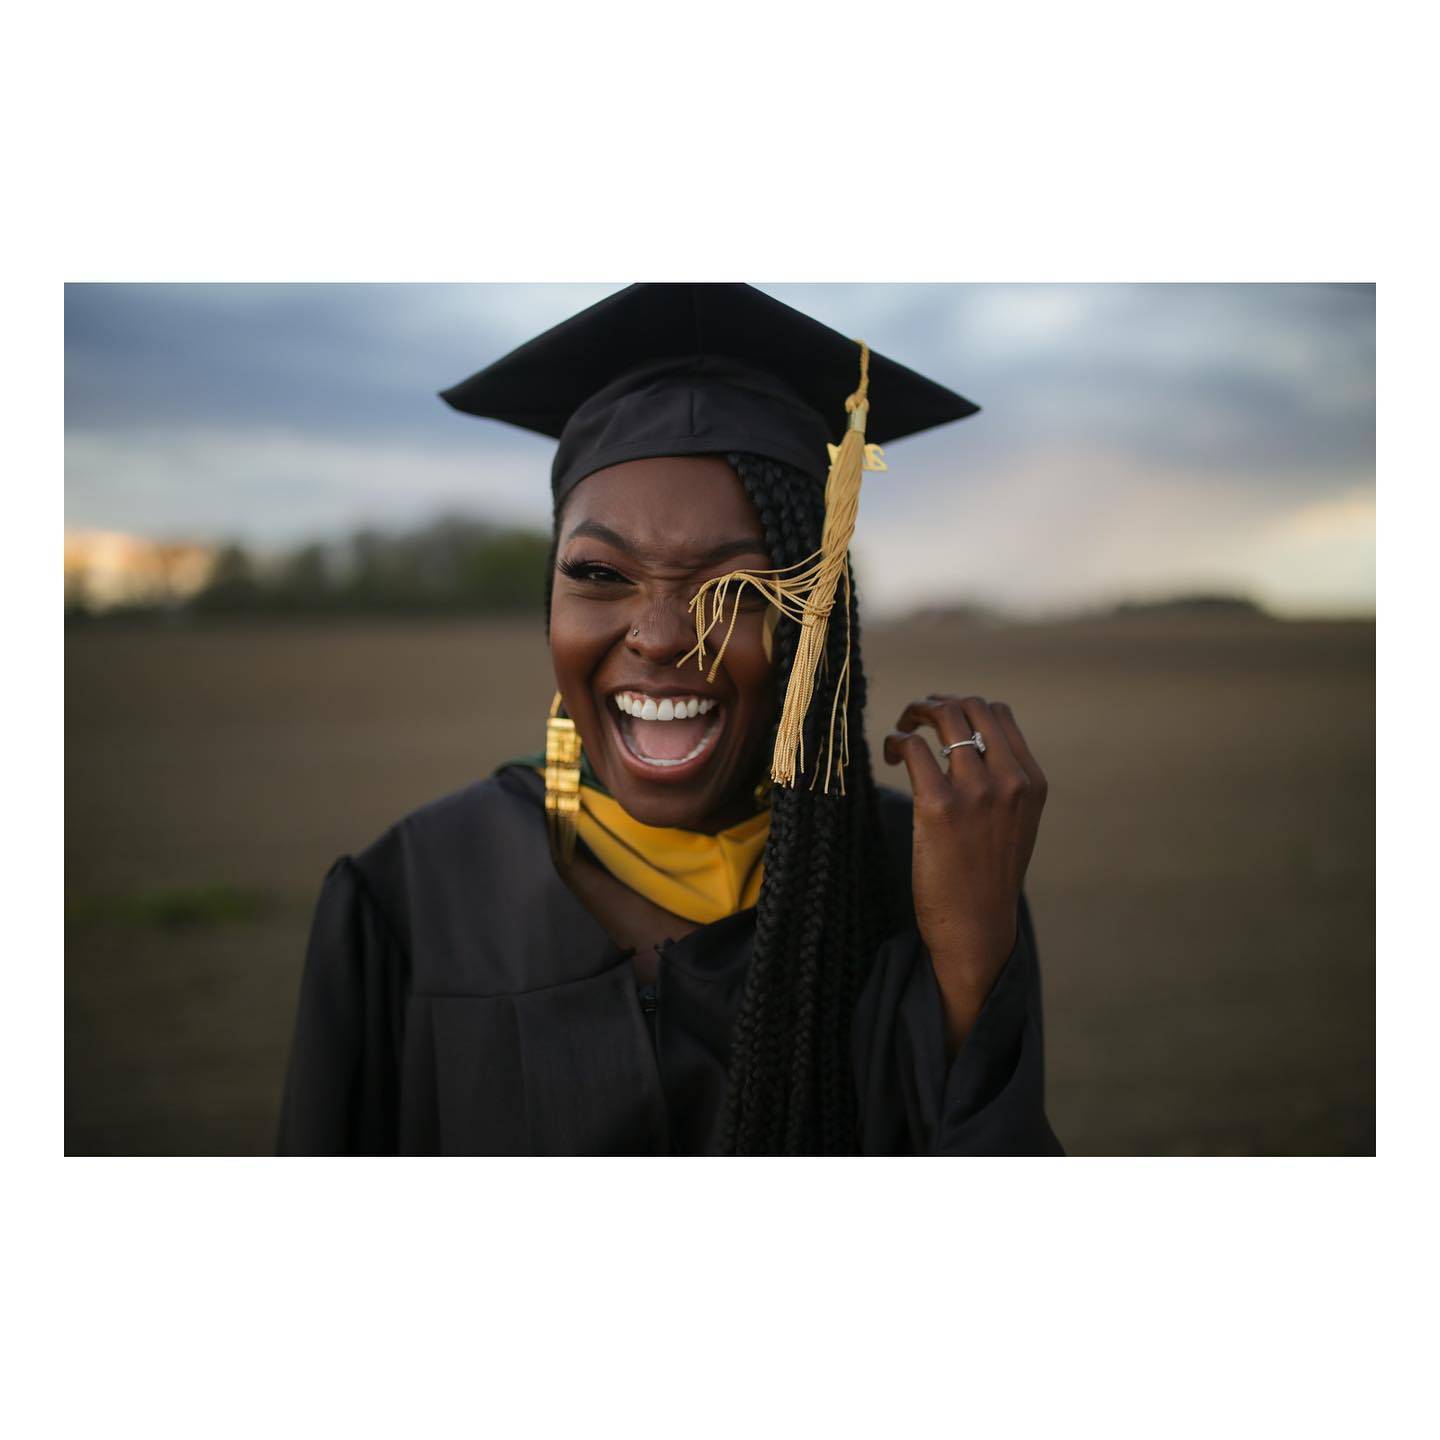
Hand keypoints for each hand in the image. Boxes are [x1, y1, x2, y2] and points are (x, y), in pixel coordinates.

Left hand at [883, 694, 1047, 1049]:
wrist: (977, 927)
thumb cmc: (987, 878)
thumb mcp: (1016, 825)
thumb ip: (1004, 785)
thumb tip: (970, 746)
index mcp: (1032, 782)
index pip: (999, 714)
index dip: (963, 707)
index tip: (941, 722)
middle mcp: (1010, 780)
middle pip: (970, 706)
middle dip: (937, 703)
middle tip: (915, 719)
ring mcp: (977, 791)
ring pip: (942, 717)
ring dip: (914, 715)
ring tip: (902, 733)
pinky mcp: (939, 806)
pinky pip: (913, 748)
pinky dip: (897, 742)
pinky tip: (891, 756)